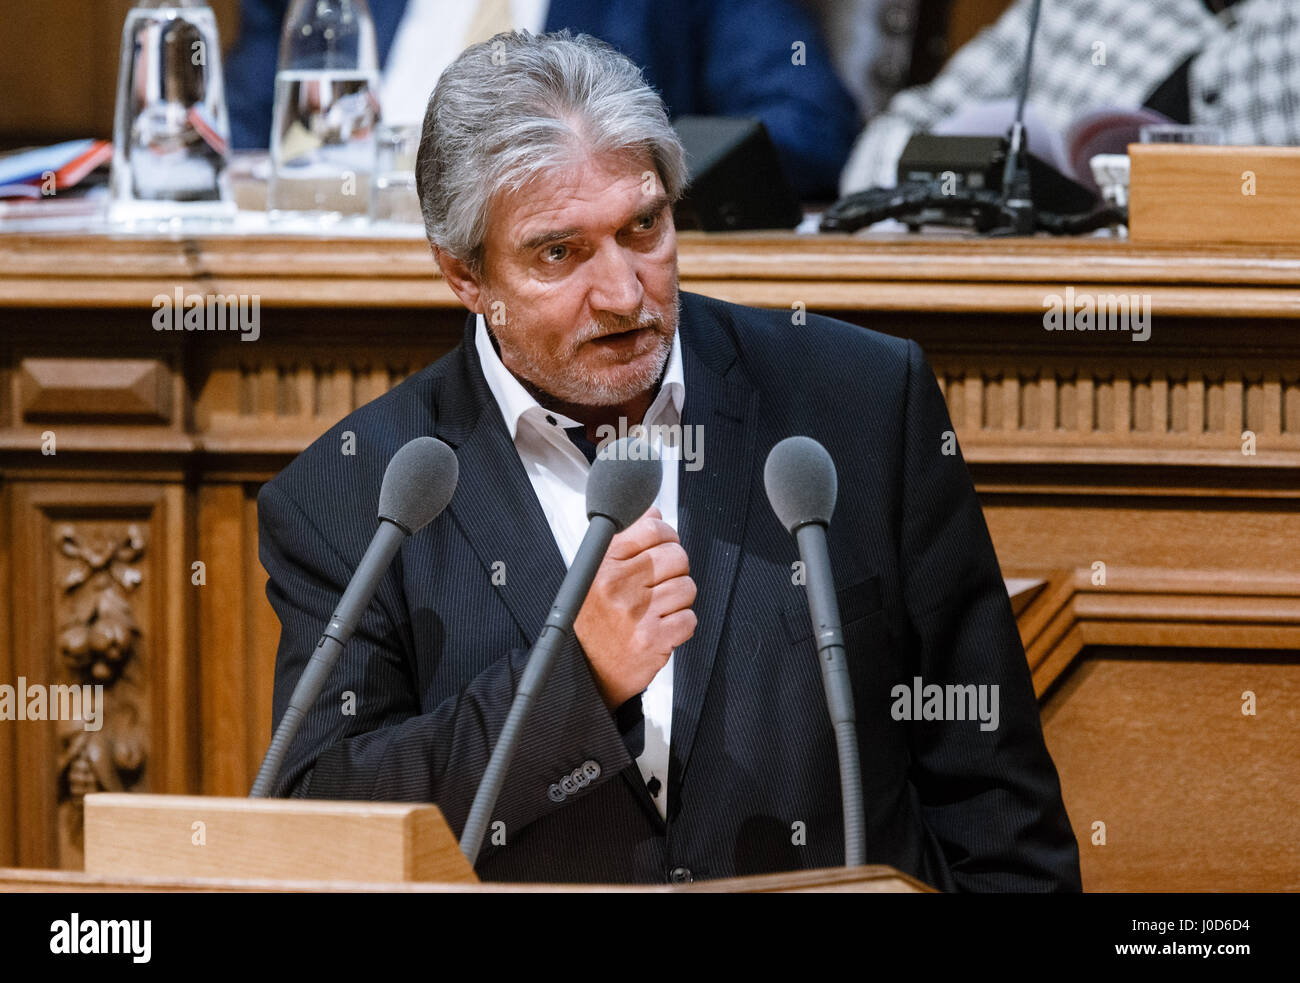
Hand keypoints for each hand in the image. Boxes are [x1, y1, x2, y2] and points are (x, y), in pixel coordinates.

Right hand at [575, 507, 696, 709]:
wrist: (586, 671)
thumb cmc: (593, 622)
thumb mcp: (594, 574)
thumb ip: (624, 541)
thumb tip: (653, 512)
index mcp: (604, 564)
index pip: (652, 528)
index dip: (666, 534)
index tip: (665, 544)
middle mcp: (619, 586)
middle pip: (675, 556)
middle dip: (676, 567)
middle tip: (663, 580)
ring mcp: (638, 614)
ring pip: (687, 587)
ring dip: (679, 598)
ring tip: (659, 607)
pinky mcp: (655, 640)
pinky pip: (689, 618)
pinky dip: (680, 624)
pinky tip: (662, 626)